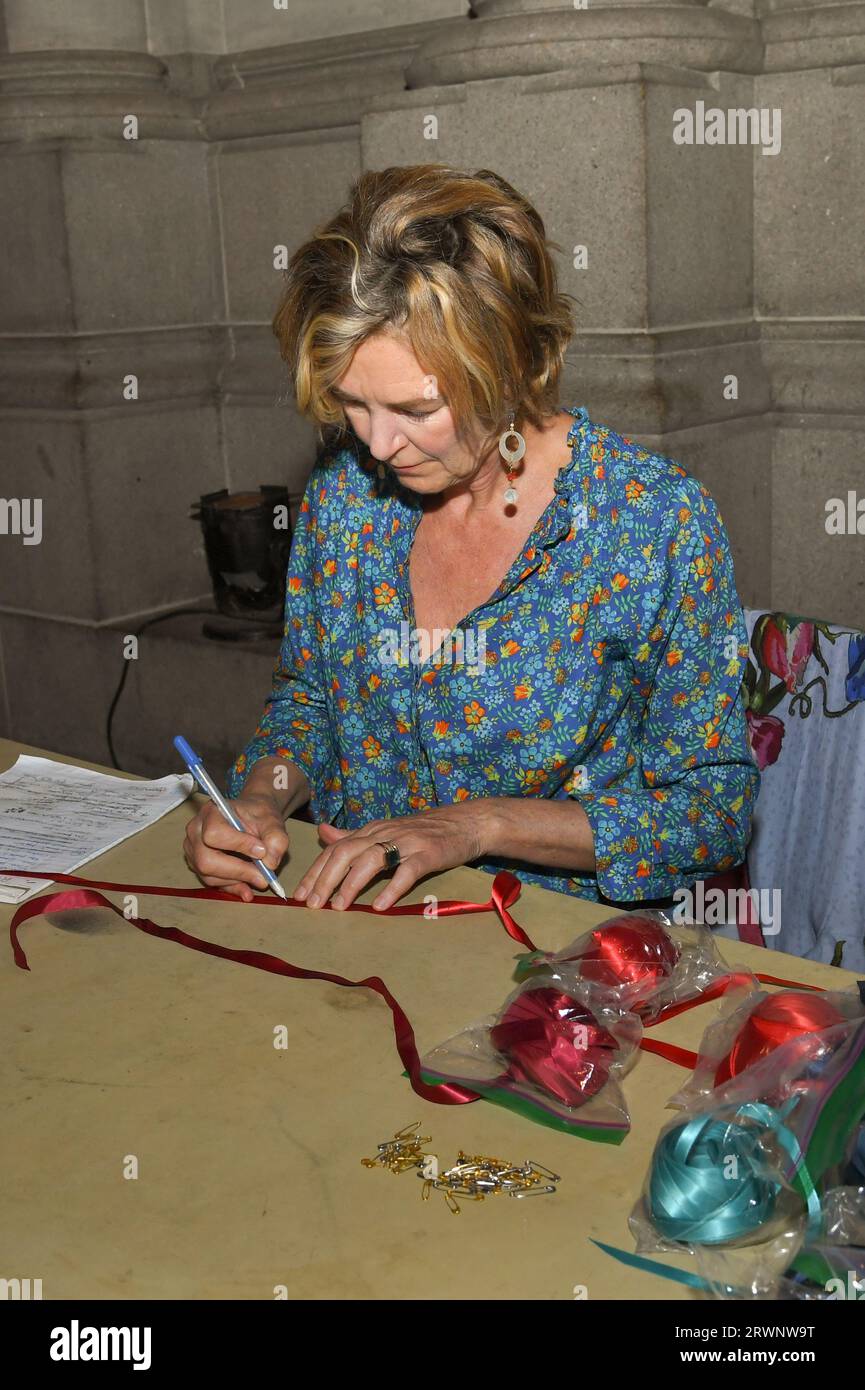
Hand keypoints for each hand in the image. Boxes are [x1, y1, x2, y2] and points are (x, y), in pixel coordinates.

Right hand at [183, 793, 289, 901]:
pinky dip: (232, 887)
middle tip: (263, 877)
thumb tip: (270, 863)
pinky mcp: (197, 865)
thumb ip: (276, 838)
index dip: (238, 845)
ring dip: (237, 880)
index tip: (262, 851)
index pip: (215, 834)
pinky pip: (212, 882)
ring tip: (260, 878)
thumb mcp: (272, 821)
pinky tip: (248, 890)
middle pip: (206, 860)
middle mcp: (195, 830)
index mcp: (211, 812)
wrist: (253, 817)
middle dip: (238, 871)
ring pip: (208, 875)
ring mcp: (192, 849)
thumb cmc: (258, 816)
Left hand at [292, 803, 491, 911]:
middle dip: (326, 879)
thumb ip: (353, 835)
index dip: (316, 871)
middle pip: (347, 853)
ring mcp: (407, 842)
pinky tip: (379, 906)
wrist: (465, 822)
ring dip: (352, 884)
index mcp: (371, 830)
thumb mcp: (385, 829)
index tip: (300, 895)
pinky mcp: (428, 854)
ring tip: (339, 907)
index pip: (335, 849)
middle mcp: (384, 833)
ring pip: (372, 859)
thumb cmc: (423, 831)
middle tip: (313, 905)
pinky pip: (407, 871)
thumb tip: (323, 832)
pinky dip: (392, 888)